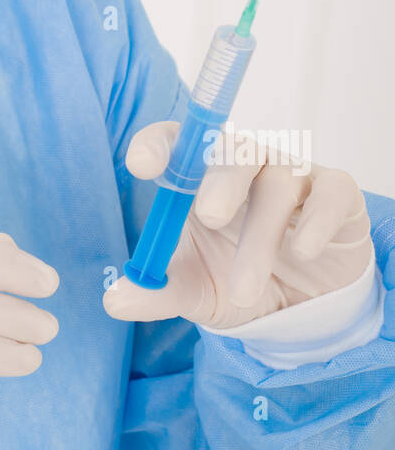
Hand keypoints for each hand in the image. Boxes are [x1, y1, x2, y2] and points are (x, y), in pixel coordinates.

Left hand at [104, 121, 372, 326]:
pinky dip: (317, 220)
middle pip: (231, 150)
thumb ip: (157, 292)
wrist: (301, 308)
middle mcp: (244, 165)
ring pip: (278, 183)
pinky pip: (330, 191)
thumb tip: (113, 301)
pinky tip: (304, 252)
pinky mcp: (336, 193)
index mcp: (199, 176)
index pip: (176, 141)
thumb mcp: (195, 292)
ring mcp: (292, 174)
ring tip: (244, 290)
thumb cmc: (236, 280)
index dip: (158, 145)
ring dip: (260, 238)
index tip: (142, 166)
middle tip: (208, 215)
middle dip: (219, 180)